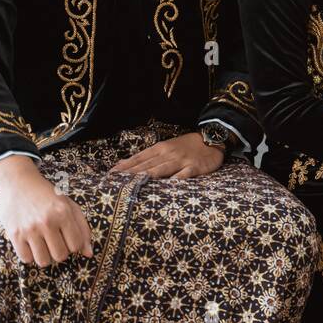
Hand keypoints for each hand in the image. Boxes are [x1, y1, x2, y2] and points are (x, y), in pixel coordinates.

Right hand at [0, 157, 93, 267]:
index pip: (76, 245)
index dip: (73, 245)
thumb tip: (89, 254)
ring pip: (44, 261)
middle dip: (60, 251)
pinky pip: (26, 259)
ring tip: (43, 244)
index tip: (67, 238)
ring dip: (45, 256)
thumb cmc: (47, 195)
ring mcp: (30, 229)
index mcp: (63, 212)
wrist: (18, 182)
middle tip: (54, 240)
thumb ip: (82, 228)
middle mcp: (47, 221)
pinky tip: (30, 243)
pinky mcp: (15, 234)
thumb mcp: (69, 205)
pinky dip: (29, 255)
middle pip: (60, 256)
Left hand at [109, 131, 223, 179]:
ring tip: (136, 183)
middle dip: (132, 173)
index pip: (139, 158)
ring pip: (162, 169)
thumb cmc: (186, 146)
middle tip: (117, 181)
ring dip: (148, 175)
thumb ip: (145, 157)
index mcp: (160, 149)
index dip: (126, 166)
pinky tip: (169, 184)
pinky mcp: (194, 167)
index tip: (111, 174)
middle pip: (147, 165)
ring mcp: (181, 160)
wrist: (211, 138)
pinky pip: (184, 174)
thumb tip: (122, 163)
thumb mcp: (164, 148)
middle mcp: (168, 154)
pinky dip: (177, 178)